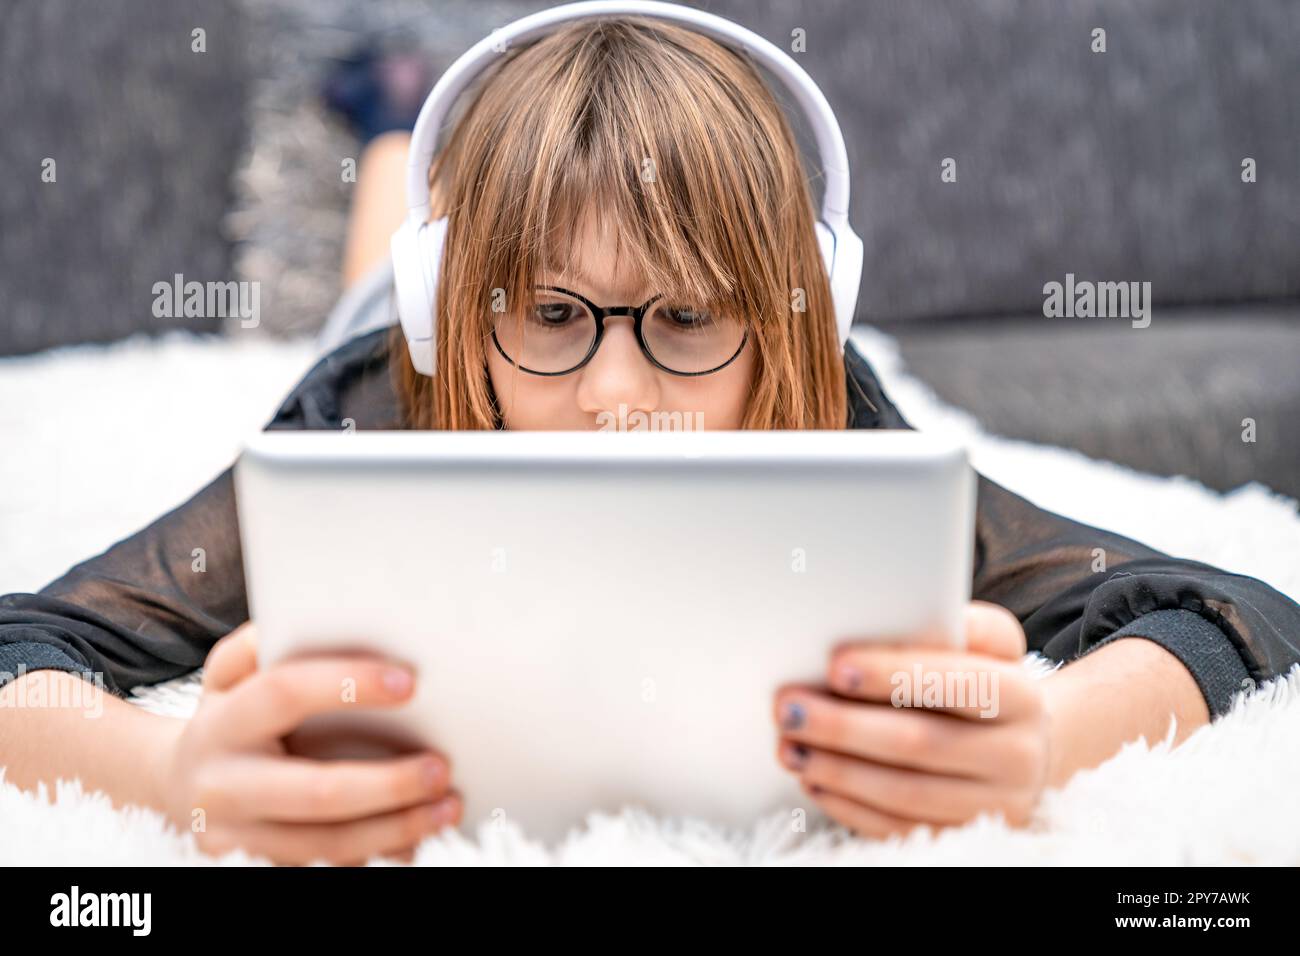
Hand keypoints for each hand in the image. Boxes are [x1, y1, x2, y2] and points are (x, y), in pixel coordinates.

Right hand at [156, 622, 460, 864]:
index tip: (410, 680)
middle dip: (387, 783)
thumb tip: (314, 614)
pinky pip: (325, 869)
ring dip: (395, 828)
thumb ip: (260, 644)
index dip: (345, 684)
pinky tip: (419, 838)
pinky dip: (378, 856)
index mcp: (220, 724)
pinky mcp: (253, 869)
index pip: (283, 694)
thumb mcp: (228, 673)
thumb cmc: (229, 715)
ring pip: (326, 844)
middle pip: (316, 791)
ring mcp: (236, 839)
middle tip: (441, 767)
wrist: (175, 787)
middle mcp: (222, 787)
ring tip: (447, 806)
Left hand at [773, 601, 1048, 837]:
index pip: (955, 682)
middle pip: (921, 743)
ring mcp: (994, 805)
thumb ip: (950, 626)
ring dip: (837, 769)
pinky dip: (849, 805)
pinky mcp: (965, 836)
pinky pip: (899, 829)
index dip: (893, 674)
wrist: (1024, 744)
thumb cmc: (981, 678)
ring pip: (905, 793)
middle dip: (845, 726)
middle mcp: (1017, 755)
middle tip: (789, 708)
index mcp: (1020, 695)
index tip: (835, 666)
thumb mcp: (985, 644)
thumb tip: (880, 615)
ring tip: (789, 747)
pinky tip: (813, 779)